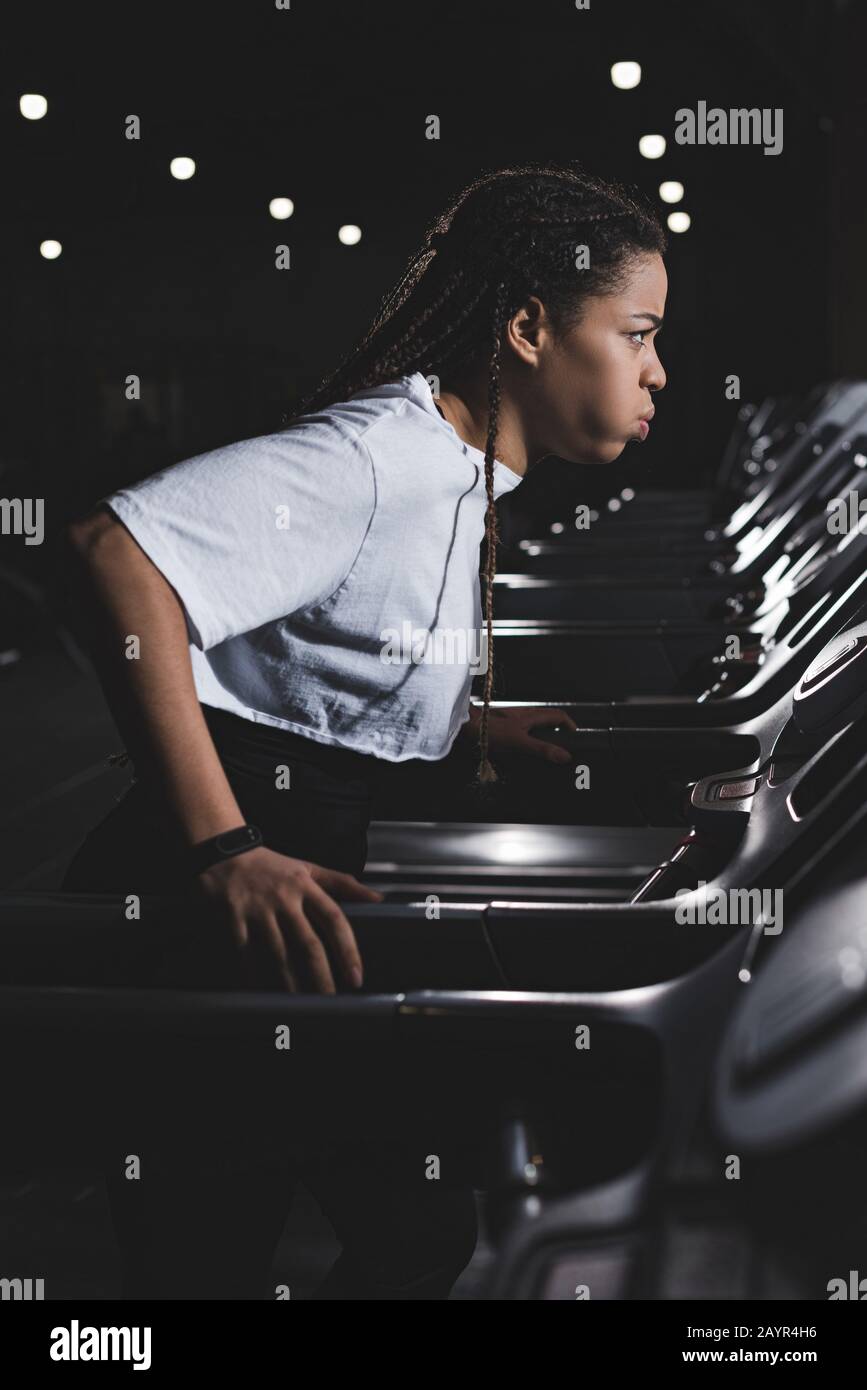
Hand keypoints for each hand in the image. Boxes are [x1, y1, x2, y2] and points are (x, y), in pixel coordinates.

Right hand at [195, 845, 382, 993]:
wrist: (222, 854)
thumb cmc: (270, 865)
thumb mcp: (308, 868)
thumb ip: (342, 883)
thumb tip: (377, 898)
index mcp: (306, 887)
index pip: (334, 920)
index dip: (348, 950)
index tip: (355, 976)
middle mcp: (284, 900)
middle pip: (308, 944)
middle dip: (322, 976)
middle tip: (330, 999)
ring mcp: (258, 911)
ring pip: (279, 954)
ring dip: (291, 982)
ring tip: (301, 1002)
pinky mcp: (233, 920)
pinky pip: (246, 954)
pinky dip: (255, 975)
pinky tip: (264, 992)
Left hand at [460, 705, 577, 764]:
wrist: (465, 725)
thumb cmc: (489, 730)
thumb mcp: (519, 742)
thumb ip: (542, 749)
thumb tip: (564, 756)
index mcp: (532, 715)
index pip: (558, 715)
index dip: (569, 725)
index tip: (575, 736)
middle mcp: (524, 714)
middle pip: (548, 718)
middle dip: (558, 729)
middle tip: (562, 744)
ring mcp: (513, 718)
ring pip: (535, 723)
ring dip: (543, 733)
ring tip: (546, 748)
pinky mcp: (503, 724)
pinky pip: (522, 729)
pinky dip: (529, 737)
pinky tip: (523, 748)